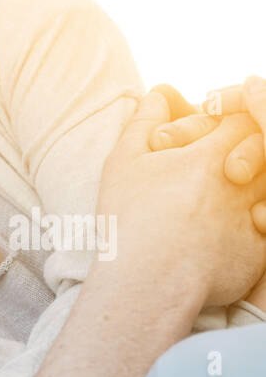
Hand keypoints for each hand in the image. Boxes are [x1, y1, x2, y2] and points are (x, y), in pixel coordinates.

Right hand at [97, 87, 265, 307]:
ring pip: (265, 193)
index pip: (241, 121)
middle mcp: (242, 184)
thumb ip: (144, 121)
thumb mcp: (124, 163)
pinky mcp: (259, 254)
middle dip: (248, 157)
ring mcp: (253, 218)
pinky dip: (249, 231)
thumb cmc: (130, 222)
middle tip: (223, 172)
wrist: (145, 284)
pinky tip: (221, 240)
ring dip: (251, 192)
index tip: (214, 133)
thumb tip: (161, 92)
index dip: (230, 123)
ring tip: (216, 207)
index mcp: (213, 156)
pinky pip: (263, 234)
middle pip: (263, 154)